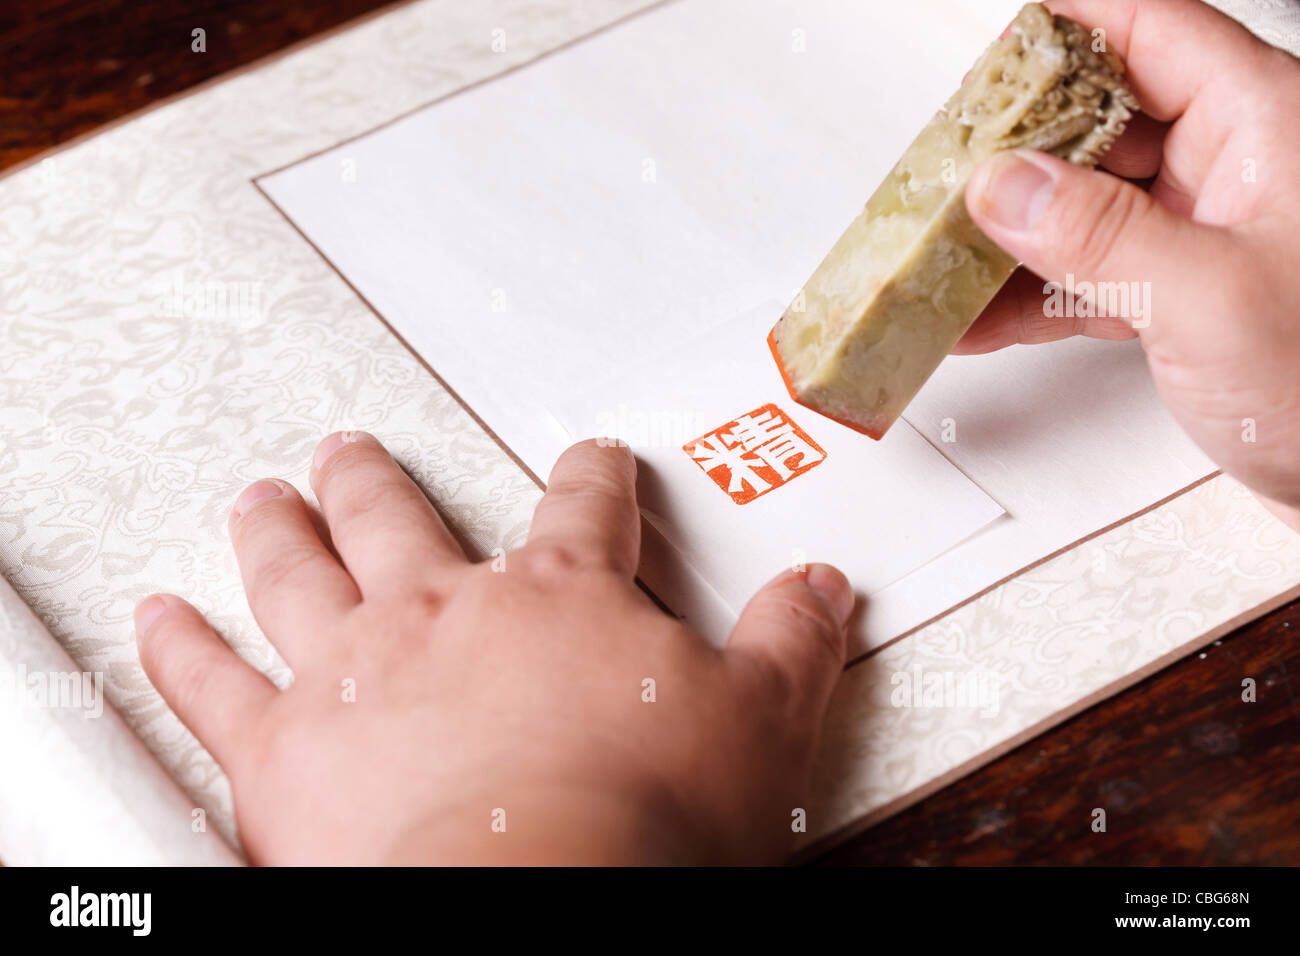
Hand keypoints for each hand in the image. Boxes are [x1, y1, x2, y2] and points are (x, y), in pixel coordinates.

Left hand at [133, 433, 851, 863]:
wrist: (530, 897)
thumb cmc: (638, 821)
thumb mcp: (760, 725)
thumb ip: (793, 646)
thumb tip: (823, 590)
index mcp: (562, 599)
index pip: (585, 510)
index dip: (594, 479)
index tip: (591, 461)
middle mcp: (448, 612)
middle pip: (403, 518)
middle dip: (378, 480)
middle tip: (352, 449)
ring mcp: (359, 670)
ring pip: (301, 572)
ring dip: (278, 530)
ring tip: (264, 496)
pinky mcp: (286, 749)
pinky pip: (216, 681)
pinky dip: (183, 647)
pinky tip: (162, 619)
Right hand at [959, 0, 1299, 528]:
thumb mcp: (1209, 299)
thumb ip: (1099, 236)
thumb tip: (1005, 184)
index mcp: (1262, 122)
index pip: (1145, 28)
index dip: (1059, 32)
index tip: (982, 67)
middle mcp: (1233, 165)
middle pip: (1098, 117)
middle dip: (1012, 151)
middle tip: (940, 179)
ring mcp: (1204, 231)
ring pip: (1083, 201)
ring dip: (1008, 234)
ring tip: (942, 257)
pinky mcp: (1182, 293)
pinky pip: (1087, 272)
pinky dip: (1030, 295)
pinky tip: (978, 317)